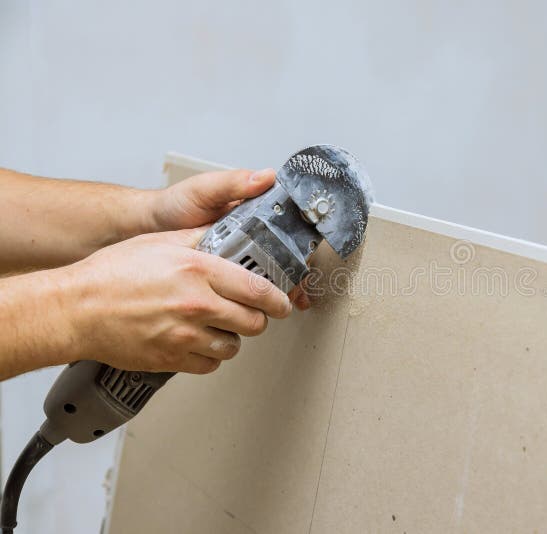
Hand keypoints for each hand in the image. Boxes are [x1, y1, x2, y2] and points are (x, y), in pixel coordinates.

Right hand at [58, 227, 292, 373]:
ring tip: (219, 327)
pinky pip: (210, 365)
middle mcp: (196, 303)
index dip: (277, 299)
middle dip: (257, 319)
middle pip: (253, 322)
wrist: (75, 308)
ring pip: (234, 346)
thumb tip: (228, 235)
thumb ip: (199, 239)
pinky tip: (200, 342)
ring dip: (232, 338)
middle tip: (250, 314)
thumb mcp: (160, 242)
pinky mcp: (171, 359)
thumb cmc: (111, 274)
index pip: (257, 289)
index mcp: (198, 270)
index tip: (282, 303)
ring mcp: (184, 334)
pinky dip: (210, 357)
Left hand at [147, 168, 310, 309]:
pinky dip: (255, 299)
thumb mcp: (205, 189)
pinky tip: (260, 308)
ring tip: (284, 303)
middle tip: (296, 289)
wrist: (145, 228)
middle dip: (294, 275)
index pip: (286, 227)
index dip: (300, 244)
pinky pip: (245, 289)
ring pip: (268, 275)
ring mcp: (237, 257)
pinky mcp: (224, 276)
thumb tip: (266, 176)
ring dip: (279, 289)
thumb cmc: (174, 204)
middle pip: (283, 256)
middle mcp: (249, 236)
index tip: (306, 258)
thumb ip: (232, 184)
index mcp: (252, 213)